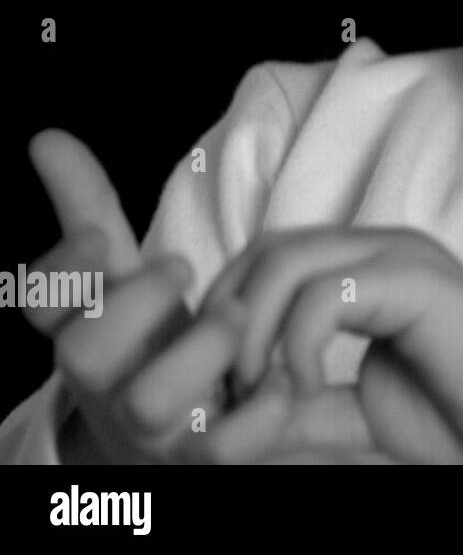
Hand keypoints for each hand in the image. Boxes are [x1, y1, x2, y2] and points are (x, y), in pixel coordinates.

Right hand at [26, 129, 397, 464]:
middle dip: (134, 303)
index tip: (101, 239)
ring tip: (240, 316)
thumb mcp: (124, 278)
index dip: (62, 271)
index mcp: (86, 334)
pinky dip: (260, 409)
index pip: (43, 306)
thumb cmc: (153, 342)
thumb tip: (48, 138)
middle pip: (80, 355)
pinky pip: (222, 448)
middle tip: (184, 268)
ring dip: (200, 347)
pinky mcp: (205, 462)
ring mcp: (153, 430)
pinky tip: (282, 376)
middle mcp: (108, 386)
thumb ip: (90, 213)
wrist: (182, 436)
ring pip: (149, 400)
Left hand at [201, 226, 462, 463]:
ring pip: (286, 262)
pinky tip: (309, 390)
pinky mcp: (418, 281)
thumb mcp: (358, 409)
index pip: (269, 259)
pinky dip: (297, 346)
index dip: (228, 316)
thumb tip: (229, 409)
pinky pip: (326, 295)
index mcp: (372, 267)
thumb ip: (299, 398)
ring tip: (259, 394)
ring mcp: (404, 257)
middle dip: (226, 320)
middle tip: (226, 391)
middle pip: (267, 249)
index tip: (220, 388)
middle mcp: (385, 247)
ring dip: (251, 334)